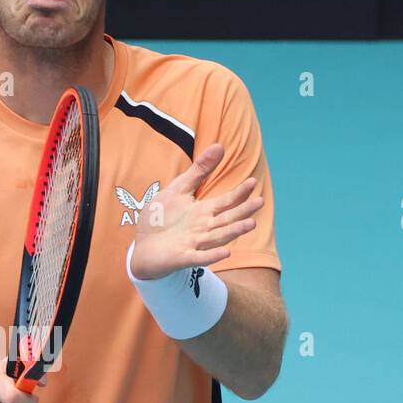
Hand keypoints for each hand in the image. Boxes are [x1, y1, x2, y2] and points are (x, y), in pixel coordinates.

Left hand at [128, 143, 263, 280]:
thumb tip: (220, 146)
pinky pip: (200, 257)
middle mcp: (204, 227)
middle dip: (243, 211)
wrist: (141, 246)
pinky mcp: (183, 257)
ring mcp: (195, 243)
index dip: (239, 193)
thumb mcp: (178, 190)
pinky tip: (226, 252)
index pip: (226, 201)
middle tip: (260, 201)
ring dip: (234, 231)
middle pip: (228, 219)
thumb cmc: (161, 218)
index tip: (252, 181)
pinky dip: (212, 255)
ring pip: (219, 237)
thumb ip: (198, 171)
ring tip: (251, 224)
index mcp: (204, 211)